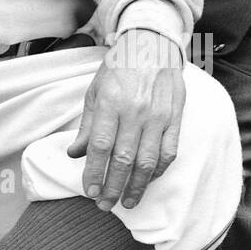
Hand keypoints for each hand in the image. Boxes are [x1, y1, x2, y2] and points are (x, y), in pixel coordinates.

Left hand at [66, 29, 184, 210]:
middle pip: (124, 159)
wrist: (153, 44)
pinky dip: (158, 171)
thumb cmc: (120, 68)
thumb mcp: (96, 91)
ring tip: (127, 202)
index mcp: (111, 102)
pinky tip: (148, 181)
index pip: (101, 147)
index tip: (90, 192)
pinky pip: (169, 152)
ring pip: (148, 161)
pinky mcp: (175, 117)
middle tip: (105, 205)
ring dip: (136, 186)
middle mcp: (136, 110)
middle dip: (113, 187)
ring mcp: (159, 115)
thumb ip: (88, 125)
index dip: (95, 173)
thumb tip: (74, 153)